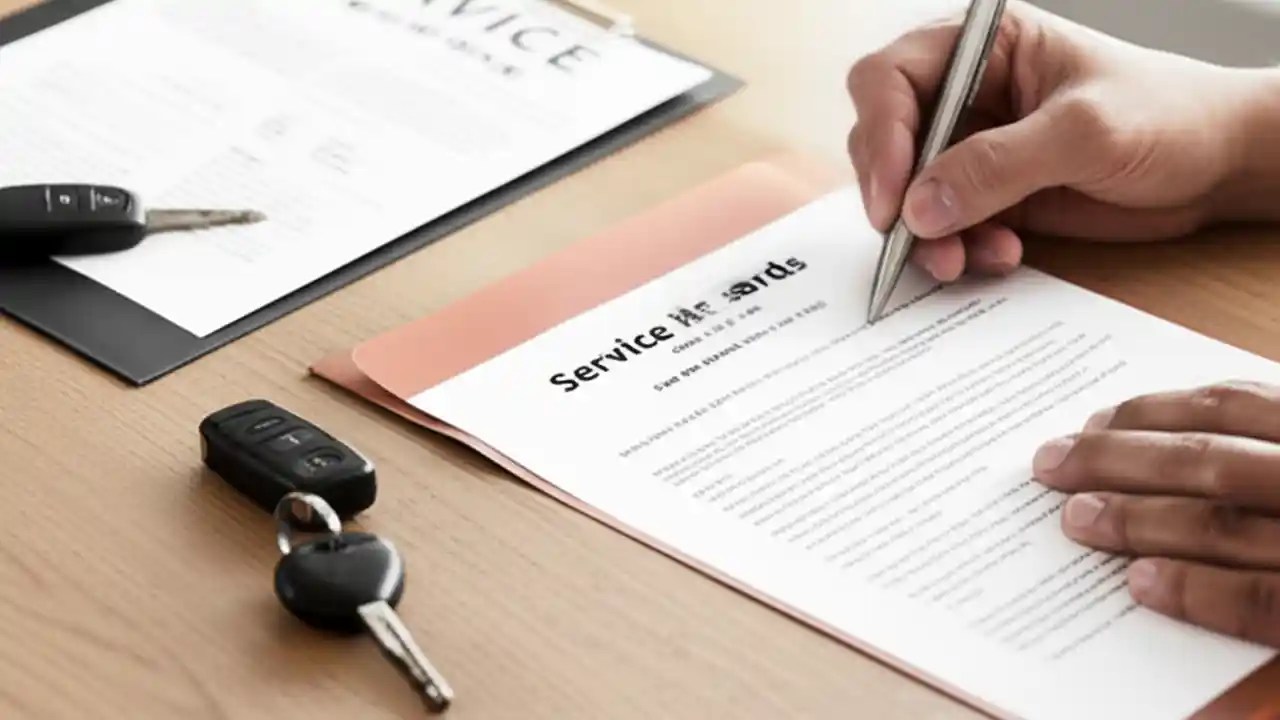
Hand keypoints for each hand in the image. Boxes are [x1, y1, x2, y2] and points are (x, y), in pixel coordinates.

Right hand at [846, 1, 1279, 281]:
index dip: (881, 136)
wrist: (1215, 167)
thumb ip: (998, 165)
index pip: (891, 78)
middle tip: (913, 239)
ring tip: (961, 260)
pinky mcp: (987, 195)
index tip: (893, 197)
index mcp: (980, 48)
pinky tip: (998, 254)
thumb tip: (919, 207)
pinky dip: (957, 249)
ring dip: (925, 235)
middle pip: (885, 138)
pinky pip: (942, 228)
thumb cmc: (1166, 116)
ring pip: (907, 193)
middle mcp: (965, 94)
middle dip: (895, 194)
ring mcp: (972, 148)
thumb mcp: (1083, 132)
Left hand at [1032, 381, 1279, 646]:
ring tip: (1075, 519)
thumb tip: (1159, 444)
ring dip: (1138, 519)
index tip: (1093, 420)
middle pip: (1210, 460)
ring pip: (1221, 523)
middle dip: (1119, 460)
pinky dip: (1196, 588)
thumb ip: (1258, 446)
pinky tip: (1138, 581)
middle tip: (1051, 465)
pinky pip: (1258, 600)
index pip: (1235, 406)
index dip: (1157, 412)